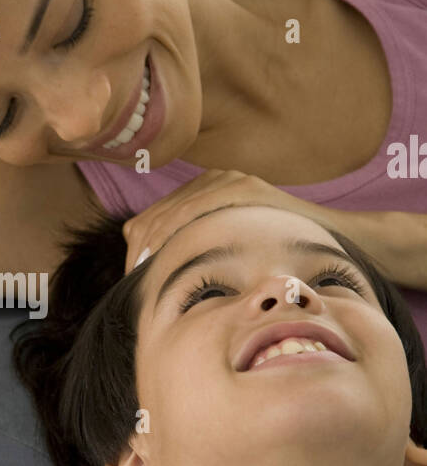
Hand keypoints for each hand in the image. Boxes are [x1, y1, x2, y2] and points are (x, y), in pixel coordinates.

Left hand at [121, 169, 349, 273]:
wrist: (331, 237)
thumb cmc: (279, 254)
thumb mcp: (230, 253)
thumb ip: (200, 256)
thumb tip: (158, 279)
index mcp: (202, 194)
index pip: (151, 219)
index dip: (137, 250)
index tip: (134, 281)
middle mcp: (211, 181)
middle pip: (155, 216)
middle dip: (140, 251)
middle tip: (136, 284)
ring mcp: (228, 181)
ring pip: (171, 214)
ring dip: (155, 245)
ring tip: (147, 276)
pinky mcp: (244, 188)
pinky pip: (199, 209)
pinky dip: (178, 233)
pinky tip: (171, 256)